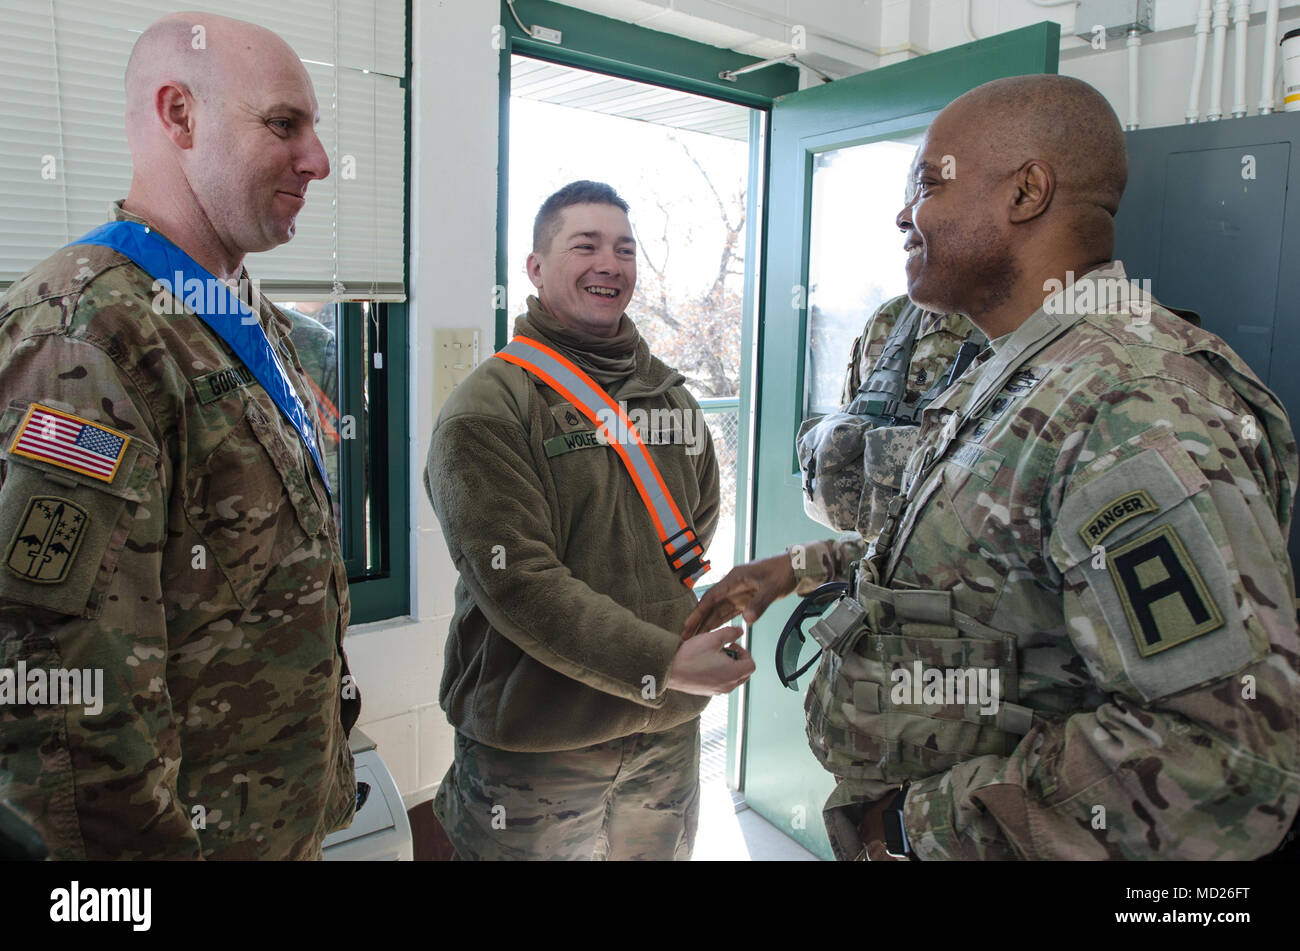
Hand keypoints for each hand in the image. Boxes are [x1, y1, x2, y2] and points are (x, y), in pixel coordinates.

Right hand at [666, 625, 754, 695]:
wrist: (669, 670)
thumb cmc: (690, 655)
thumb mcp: (714, 638)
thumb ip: (731, 633)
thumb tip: (740, 631)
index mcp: (733, 673)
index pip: (751, 665)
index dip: (745, 653)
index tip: (732, 645)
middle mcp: (728, 686)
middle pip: (744, 674)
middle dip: (738, 660)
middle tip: (724, 650)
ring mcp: (717, 691)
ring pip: (732, 679)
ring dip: (729, 667)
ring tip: (713, 656)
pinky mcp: (707, 692)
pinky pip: (721, 683)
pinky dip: (719, 674)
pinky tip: (705, 664)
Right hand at [681, 553, 797, 637]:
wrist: (795, 567)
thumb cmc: (782, 572)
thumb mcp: (771, 588)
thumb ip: (759, 604)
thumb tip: (747, 621)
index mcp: (734, 579)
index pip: (711, 597)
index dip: (698, 611)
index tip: (688, 624)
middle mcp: (732, 586)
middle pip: (711, 606)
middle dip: (699, 621)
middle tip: (686, 636)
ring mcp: (738, 593)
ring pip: (719, 611)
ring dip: (708, 624)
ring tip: (696, 639)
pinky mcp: (746, 600)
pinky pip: (730, 613)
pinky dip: (721, 623)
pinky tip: (713, 633)